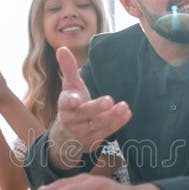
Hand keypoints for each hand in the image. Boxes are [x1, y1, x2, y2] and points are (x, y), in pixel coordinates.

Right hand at [48, 47, 130, 167]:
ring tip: (123, 106)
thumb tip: (62, 48)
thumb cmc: (71, 106)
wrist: (66, 137)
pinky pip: (106, 133)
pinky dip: (117, 123)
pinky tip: (126, 113)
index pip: (65, 103)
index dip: (70, 100)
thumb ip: (68, 68)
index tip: (75, 98)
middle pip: (84, 114)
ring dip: (111, 117)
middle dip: (95, 108)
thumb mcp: (69, 87)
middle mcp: (71, 120)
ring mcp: (82, 133)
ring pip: (97, 125)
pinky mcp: (93, 141)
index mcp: (64, 105)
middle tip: (108, 100)